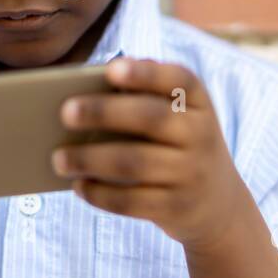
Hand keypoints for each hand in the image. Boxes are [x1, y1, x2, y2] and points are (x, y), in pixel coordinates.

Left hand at [51, 58, 250, 255]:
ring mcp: (191, 174)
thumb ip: (146, 95)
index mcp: (197, 103)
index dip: (146, 73)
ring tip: (58, 159)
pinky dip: (100, 194)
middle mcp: (200, 135)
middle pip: (150, 118)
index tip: (111, 69)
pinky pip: (132, 201)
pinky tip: (79, 186)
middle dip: (104, 113)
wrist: (219, 204)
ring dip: (90, 160)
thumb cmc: (178, 144)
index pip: (179, 80)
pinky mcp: (177, 208)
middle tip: (64, 113)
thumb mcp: (179, 116)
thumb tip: (95, 81)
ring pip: (134, 164)